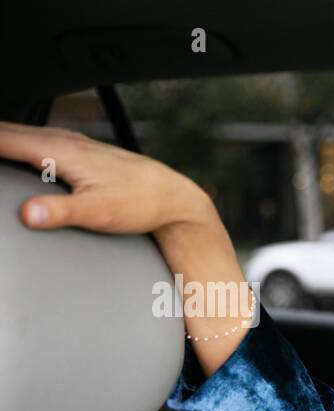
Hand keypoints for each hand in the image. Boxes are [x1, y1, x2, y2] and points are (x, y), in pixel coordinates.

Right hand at [0, 120, 253, 374]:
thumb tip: (27, 214)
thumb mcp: (99, 213)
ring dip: (1, 138)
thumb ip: (60, 212)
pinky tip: (12, 150)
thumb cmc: (141, 203)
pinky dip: (16, 141)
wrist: (174, 198)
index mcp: (61, 150)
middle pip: (8, 131)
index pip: (3, 138)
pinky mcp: (80, 151)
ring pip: (22, 133)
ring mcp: (72, 143)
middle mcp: (64, 139)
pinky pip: (36, 139)